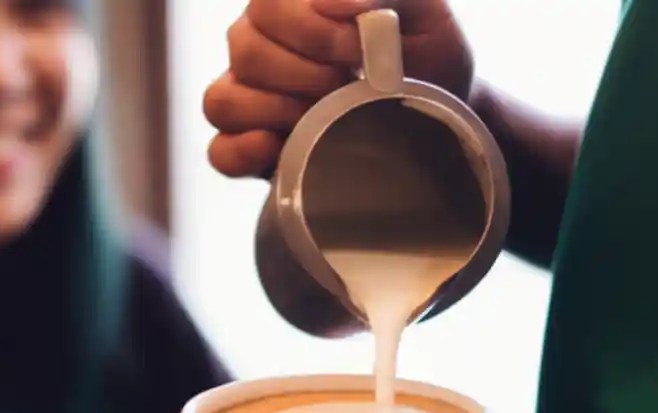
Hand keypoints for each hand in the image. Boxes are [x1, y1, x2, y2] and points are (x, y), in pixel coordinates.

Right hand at [206, 0, 474, 176]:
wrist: (437, 125)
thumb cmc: (425, 61)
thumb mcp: (426, 15)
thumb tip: (333, 2)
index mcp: (293, 5)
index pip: (268, 3)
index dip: (310, 28)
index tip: (357, 49)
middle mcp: (260, 44)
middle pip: (244, 49)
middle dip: (304, 72)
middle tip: (346, 86)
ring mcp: (247, 97)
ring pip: (224, 99)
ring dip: (278, 111)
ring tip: (324, 118)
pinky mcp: (248, 149)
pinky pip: (220, 151)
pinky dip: (245, 152)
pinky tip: (280, 148)